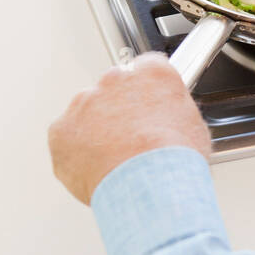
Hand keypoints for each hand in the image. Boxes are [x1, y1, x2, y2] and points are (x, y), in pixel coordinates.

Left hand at [49, 53, 210, 205]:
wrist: (149, 186)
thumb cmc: (173, 161)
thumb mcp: (193, 127)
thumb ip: (172, 110)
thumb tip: (168, 120)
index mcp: (151, 74)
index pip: (146, 68)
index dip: (146, 90)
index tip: (146, 105)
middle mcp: (115, 80)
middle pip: (112, 89)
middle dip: (118, 111)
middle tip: (131, 140)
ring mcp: (84, 103)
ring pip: (86, 113)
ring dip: (96, 132)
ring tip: (114, 161)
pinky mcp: (61, 129)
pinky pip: (65, 139)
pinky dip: (76, 153)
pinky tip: (96, 169)